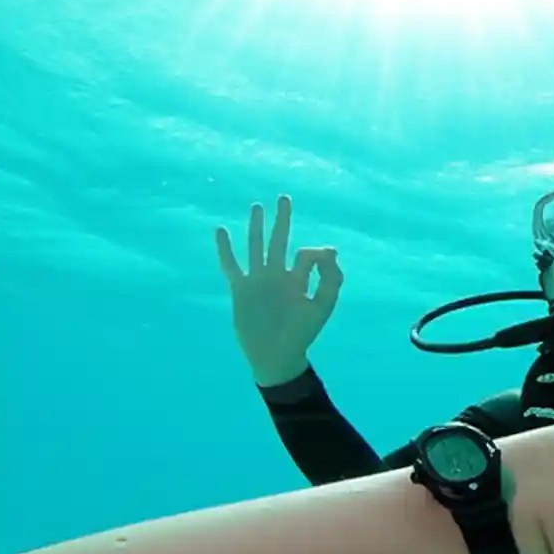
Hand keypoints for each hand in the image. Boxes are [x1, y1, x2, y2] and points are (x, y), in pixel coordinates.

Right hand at [215, 195, 342, 386]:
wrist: (276, 355)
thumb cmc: (302, 333)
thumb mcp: (323, 306)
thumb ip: (331, 279)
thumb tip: (330, 249)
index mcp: (300, 279)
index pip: (307, 254)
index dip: (317, 253)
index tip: (324, 259)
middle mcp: (279, 276)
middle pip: (280, 240)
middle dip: (283, 220)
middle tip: (285, 198)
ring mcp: (258, 281)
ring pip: (256, 247)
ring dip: (257, 227)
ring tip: (257, 206)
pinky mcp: (241, 289)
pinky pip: (231, 264)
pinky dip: (225, 248)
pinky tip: (221, 230)